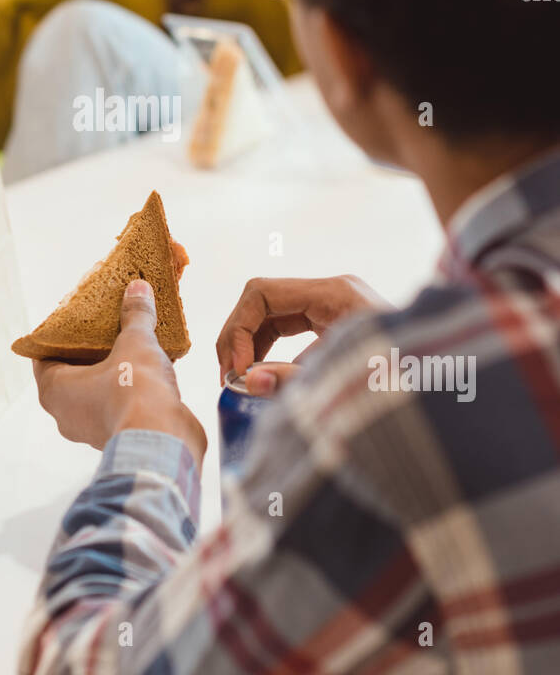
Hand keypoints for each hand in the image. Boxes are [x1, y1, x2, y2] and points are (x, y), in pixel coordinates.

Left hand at [32, 280, 206, 467]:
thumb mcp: (135, 342)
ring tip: (129, 347)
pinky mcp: (117, 437)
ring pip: (94, 392)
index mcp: (54, 390)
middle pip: (70, 373)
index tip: (74, 319)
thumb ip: (135, 316)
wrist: (163, 441)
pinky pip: (116, 406)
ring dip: (109, 373)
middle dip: (87, 352)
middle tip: (103, 328)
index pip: (44, 356)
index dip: (58, 335)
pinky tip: (147, 374)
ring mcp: (90, 429)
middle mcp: (65, 414)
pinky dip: (126, 391)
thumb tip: (137, 288)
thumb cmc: (134, 390)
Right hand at [216, 275, 390, 387]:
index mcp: (333, 292)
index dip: (239, 330)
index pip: (261, 293)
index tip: (236, 371)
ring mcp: (334, 303)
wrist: (446, 384)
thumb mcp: (342, 379)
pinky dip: (270, 350)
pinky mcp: (337, 320)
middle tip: (228, 379)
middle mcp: (332, 290)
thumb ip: (293, 381)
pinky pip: (289, 327)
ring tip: (239, 382)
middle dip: (239, 338)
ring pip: (272, 314)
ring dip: (251, 345)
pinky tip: (263, 376)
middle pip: (262, 300)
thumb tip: (248, 382)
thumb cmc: (405, 377)